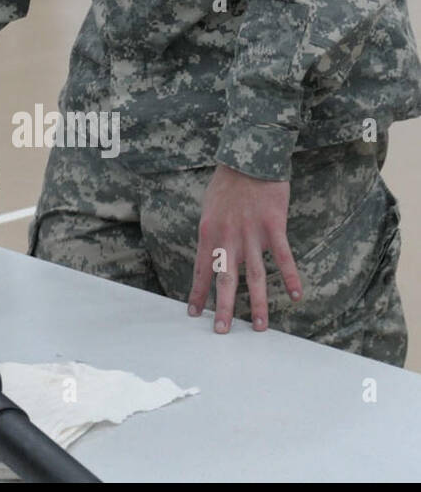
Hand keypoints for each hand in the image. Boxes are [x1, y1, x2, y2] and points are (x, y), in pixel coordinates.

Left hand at [188, 164, 301, 333]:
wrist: (249, 159)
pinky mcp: (274, 227)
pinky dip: (290, 277)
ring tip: (260, 327)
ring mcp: (251, 234)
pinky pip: (283, 258)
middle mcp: (228, 237)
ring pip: (254, 276)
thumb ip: (211, 233)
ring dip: (257, 303)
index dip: (198, 293)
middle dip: (223, 308)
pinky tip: (296, 296)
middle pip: (225, 279)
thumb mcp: (208, 209)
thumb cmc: (227, 184)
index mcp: (209, 233)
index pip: (202, 270)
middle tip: (221, 331)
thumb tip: (210, 254)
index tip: (194, 314)